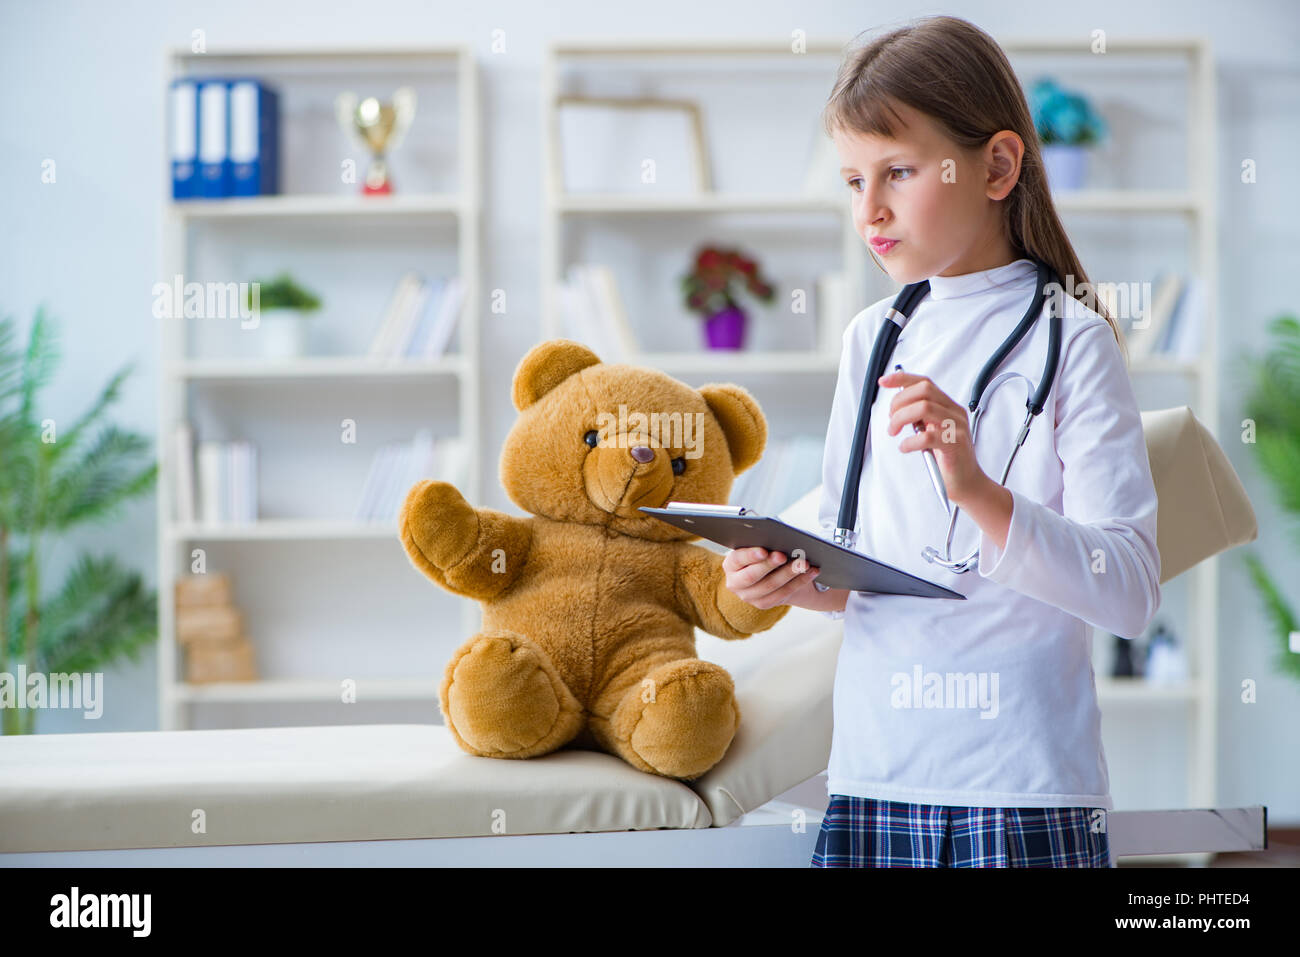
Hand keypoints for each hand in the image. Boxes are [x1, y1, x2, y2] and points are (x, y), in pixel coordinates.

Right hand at [722, 546, 820, 610]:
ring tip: (803, 563)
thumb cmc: (765, 551)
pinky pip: (783, 594)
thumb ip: (763, 541)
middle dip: (770, 565)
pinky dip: (799, 582)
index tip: (763, 550)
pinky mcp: (763, 604)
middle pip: (753, 576)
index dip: (750, 555)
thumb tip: (777, 538)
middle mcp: (735, 583)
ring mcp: (749, 596)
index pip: (737, 559)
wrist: (773, 572)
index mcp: (730, 564)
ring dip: (789, 573)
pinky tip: (811, 572)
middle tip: (784, 555)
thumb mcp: (760, 544)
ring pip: (771, 586)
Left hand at [878, 370, 988, 507]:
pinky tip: (905, 447)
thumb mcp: (932, 430)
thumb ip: (921, 416)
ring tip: (894, 432)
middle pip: (923, 391)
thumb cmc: (947, 457)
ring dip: (900, 418)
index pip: (925, 383)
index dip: (902, 379)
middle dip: (899, 402)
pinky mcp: (955, 444)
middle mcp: (954, 412)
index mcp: (948, 406)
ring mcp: (957, 427)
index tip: (884, 382)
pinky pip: (928, 437)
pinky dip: (909, 441)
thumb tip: (897, 405)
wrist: (967, 482)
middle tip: (891, 419)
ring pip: (924, 408)